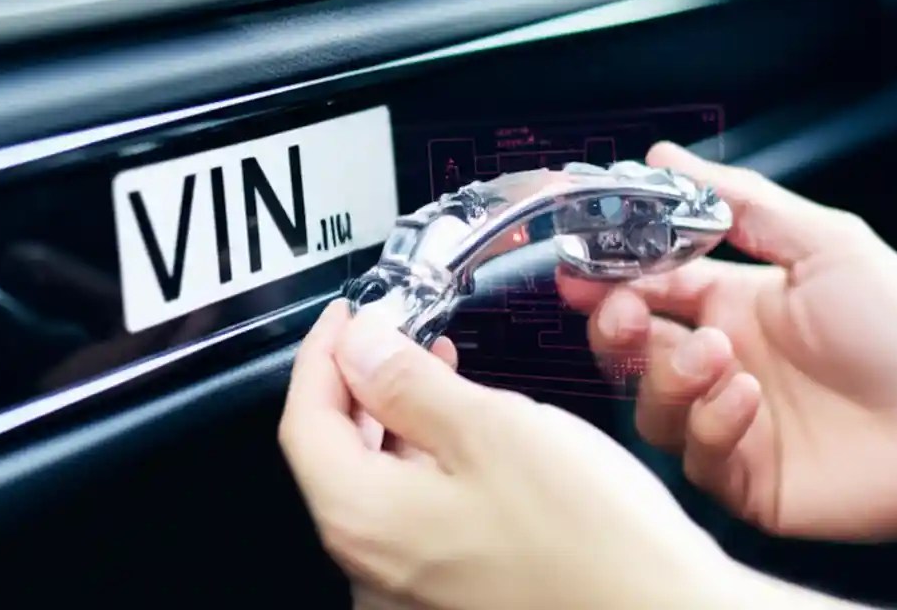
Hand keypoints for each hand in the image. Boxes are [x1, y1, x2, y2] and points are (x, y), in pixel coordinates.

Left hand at [278, 301, 744, 608]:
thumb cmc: (592, 540)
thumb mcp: (489, 428)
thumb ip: (405, 384)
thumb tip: (356, 347)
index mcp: (363, 521)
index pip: (304, 421)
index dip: (322, 356)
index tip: (349, 315)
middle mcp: (371, 568)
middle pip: (334, 455)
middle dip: (359, 382)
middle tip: (390, 331)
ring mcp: (407, 591)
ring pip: (375, 486)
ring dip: (394, 419)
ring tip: (432, 366)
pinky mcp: (448, 597)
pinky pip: (412, 518)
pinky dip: (424, 464)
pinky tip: (460, 433)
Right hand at [558, 142, 896, 540]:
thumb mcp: (824, 243)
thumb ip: (738, 201)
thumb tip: (662, 155)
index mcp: (729, 305)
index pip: (643, 288)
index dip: (604, 278)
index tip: (578, 267)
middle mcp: (719, 364)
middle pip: (628, 352)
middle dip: (614, 330)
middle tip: (625, 314)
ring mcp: (728, 424)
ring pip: (649, 408)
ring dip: (670, 377)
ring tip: (719, 356)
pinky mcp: (745, 479)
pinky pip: (695, 458)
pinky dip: (712, 425)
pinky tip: (751, 401)